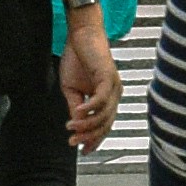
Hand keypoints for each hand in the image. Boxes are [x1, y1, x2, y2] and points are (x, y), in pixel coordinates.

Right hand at [59, 21, 122, 151]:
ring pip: (104, 114)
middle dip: (89, 136)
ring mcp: (113, 85)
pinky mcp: (108, 76)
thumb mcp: (71, 89)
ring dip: (86, 124)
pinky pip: (101, 98)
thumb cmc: (77, 59)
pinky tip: (76, 113)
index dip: (95, 139)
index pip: (105, 125)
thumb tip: (75, 126)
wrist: (80, 35)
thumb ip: (75, 107)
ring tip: (70, 129)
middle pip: (106, 124)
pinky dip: (88, 108)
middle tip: (72, 143)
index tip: (82, 151)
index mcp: (107, 98)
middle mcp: (114, 94)